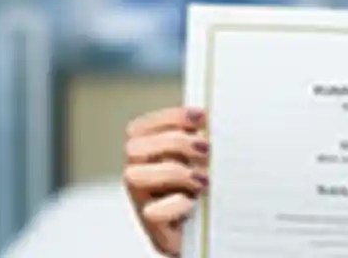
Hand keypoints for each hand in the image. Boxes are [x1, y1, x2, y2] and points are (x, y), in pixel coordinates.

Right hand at [123, 107, 209, 256]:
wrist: (204, 231)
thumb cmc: (200, 189)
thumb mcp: (202, 159)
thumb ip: (200, 140)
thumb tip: (213, 122)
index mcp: (146, 153)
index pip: (142, 127)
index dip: (171, 117)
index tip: (200, 116)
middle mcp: (137, 173)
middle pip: (135, 147)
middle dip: (173, 142)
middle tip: (205, 148)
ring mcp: (140, 199)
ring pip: (134, 176)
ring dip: (174, 172)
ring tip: (203, 178)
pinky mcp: (151, 225)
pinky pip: (153, 212)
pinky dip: (177, 204)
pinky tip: (193, 202)